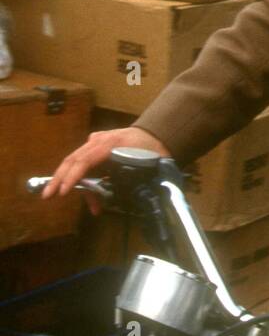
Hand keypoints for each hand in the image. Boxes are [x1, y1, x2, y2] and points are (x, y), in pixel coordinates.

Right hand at [41, 127, 171, 215]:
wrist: (155, 134)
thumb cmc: (151, 150)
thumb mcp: (143, 165)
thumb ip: (127, 180)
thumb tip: (113, 199)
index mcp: (109, 143)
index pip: (85, 160)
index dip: (73, 176)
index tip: (63, 191)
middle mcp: (98, 141)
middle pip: (73, 160)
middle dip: (59, 179)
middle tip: (47, 195)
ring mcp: (94, 142)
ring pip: (76, 163)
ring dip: (72, 184)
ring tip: (69, 199)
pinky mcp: (94, 147)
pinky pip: (83, 164)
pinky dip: (83, 181)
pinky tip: (93, 202)